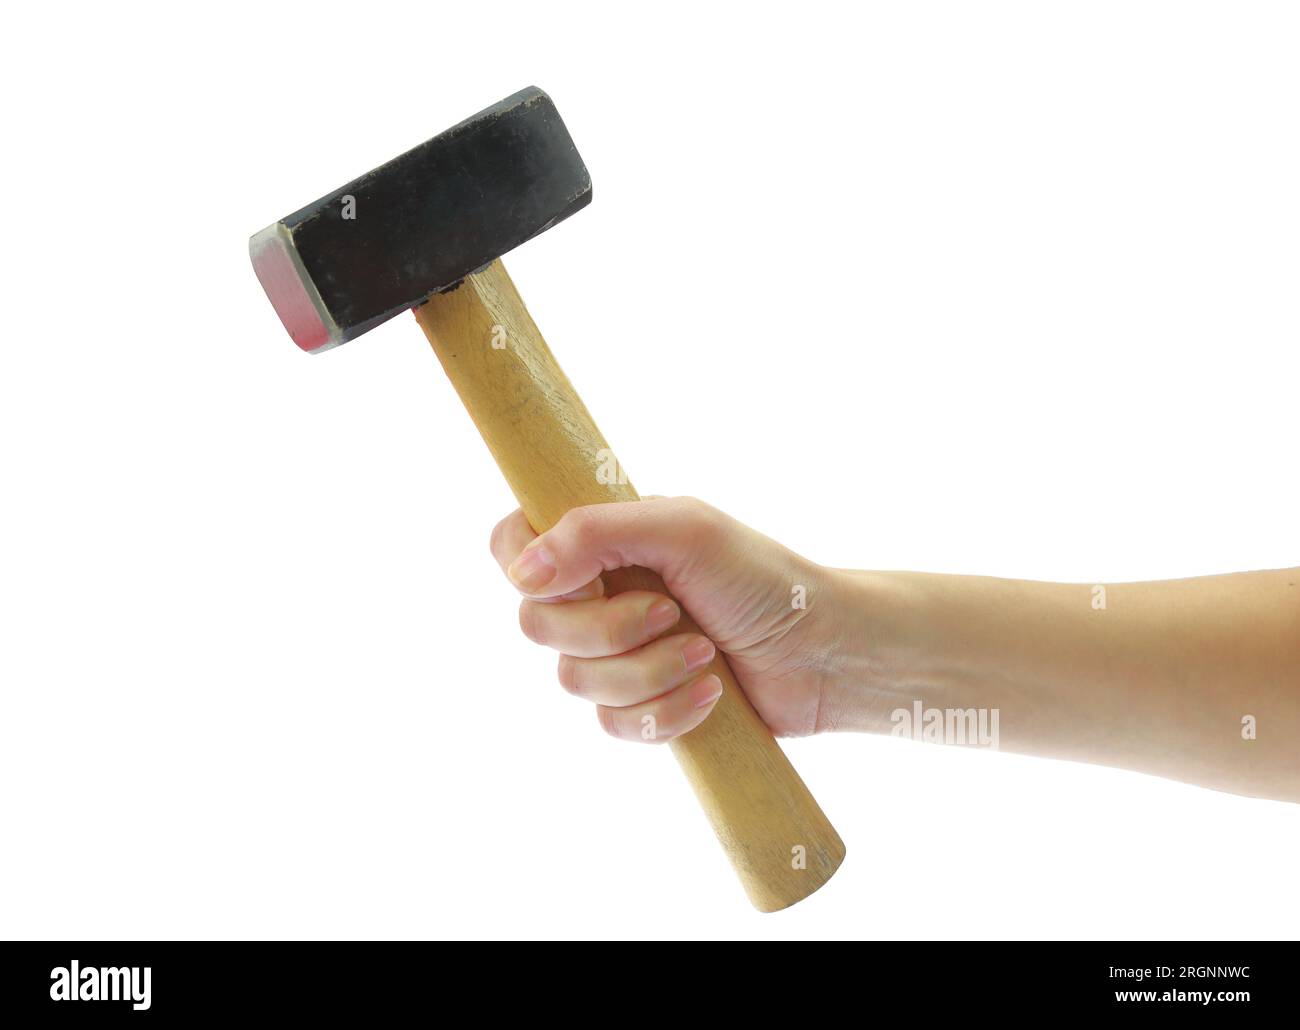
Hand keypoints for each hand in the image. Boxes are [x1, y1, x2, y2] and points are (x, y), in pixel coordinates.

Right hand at [489, 497, 847, 742]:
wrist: (824, 653)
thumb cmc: (762, 577)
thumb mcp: (682, 530)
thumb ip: (595, 533)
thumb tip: (523, 574)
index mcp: (603, 542)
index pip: (512, 544)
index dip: (523, 566)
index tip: (576, 580)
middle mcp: (599, 594)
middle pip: (537, 625)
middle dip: (607, 629)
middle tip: (669, 612)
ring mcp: (618, 653)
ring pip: (573, 681)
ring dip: (647, 671)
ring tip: (705, 654)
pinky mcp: (642, 704)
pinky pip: (611, 724)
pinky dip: (663, 712)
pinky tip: (710, 696)